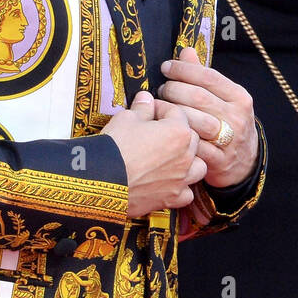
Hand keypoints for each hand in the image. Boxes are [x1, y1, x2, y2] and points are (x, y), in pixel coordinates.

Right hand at [101, 90, 204, 216]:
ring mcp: (180, 180)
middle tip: (157, 132)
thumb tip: (145, 98)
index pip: (176, 112)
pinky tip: (169, 183)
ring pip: (198, 167)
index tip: (150, 110)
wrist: (100, 182)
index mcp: (179, 132)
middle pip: (191, 139)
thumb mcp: (126, 119)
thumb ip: (141, 108)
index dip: (161, 108)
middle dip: (177, 133)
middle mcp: (185, 157)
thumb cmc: (114, 147)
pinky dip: (181, 188)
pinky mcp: (170, 199)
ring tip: (172, 158)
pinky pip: (186, 194)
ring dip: (189, 161)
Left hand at [159, 47, 258, 188]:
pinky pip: (191, 146)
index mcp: (239, 97)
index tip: (166, 67)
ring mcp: (229, 140)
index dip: (184, 69)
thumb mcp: (224, 98)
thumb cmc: (227, 122)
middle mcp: (237, 117)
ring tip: (158, 107)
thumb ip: (204, 76)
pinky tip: (163, 130)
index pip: (209, 76)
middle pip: (198, 97)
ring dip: (170, 112)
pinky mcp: (218, 161)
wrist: (244, 161)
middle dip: (173, 89)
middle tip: (160, 89)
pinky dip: (175, 137)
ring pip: (193, 121)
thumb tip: (186, 51)